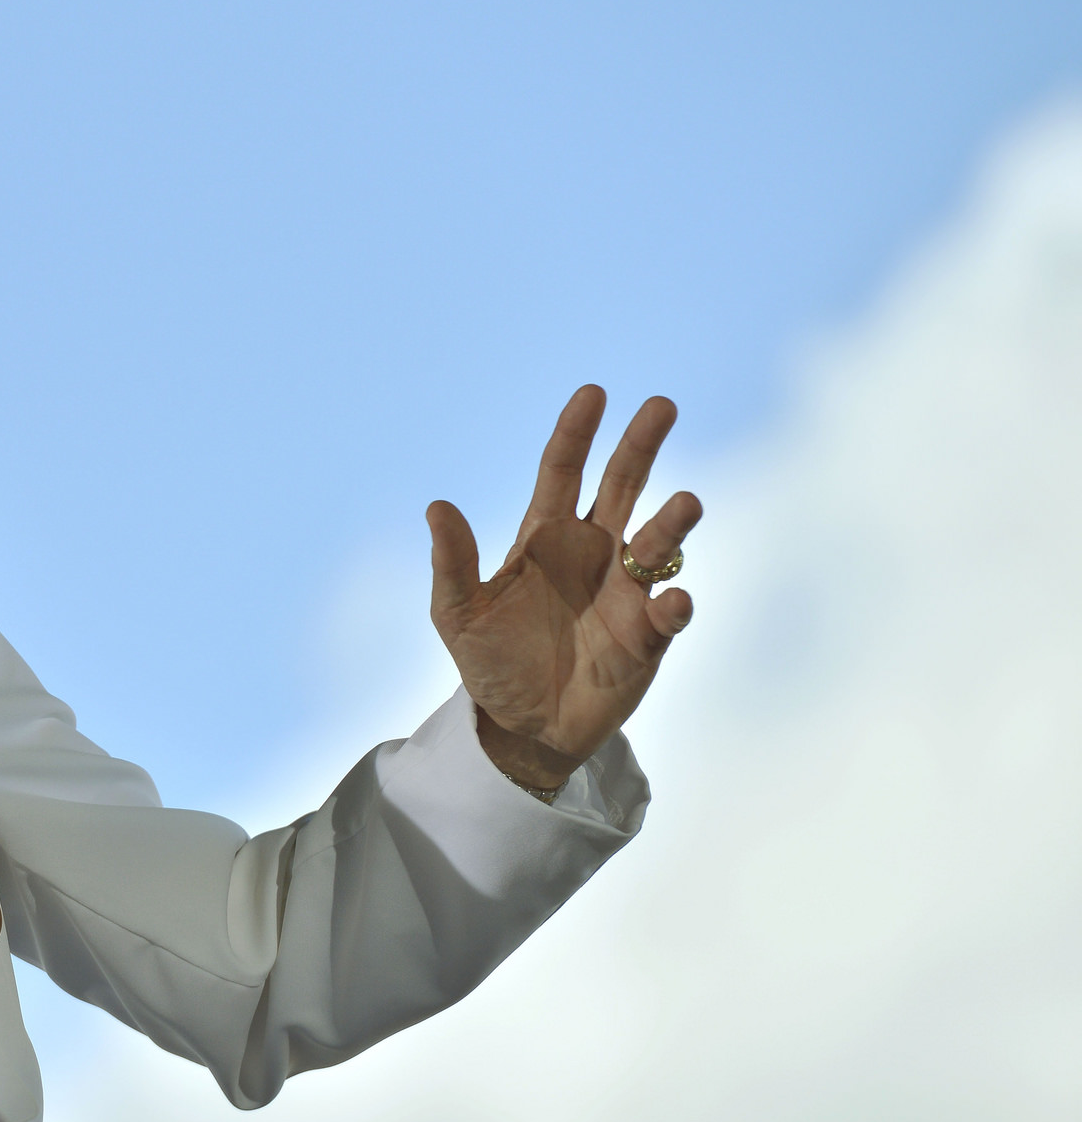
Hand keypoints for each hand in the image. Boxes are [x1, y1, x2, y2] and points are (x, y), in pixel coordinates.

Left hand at [426, 385, 701, 790]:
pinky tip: (673, 600)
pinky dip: (674, 604)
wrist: (521, 728)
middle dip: (640, 447)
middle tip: (661, 405)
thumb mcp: (457, 613)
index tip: (593, 394)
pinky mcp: (647, 638)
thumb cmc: (489, 661)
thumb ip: (451, 563)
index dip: (576, 434)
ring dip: (671, 523)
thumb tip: (436, 506)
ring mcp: (624, 592)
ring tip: (685, 502)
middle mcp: (593, 553)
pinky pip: (668, 613)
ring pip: (656, 544)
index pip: (562, 473)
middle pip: (622, 487)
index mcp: (544, 537)